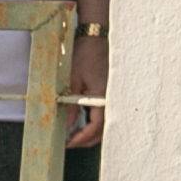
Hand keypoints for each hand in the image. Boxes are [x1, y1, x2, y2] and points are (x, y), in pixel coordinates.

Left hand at [65, 31, 107, 148]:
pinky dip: (96, 121)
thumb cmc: (84, 55)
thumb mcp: (72, 81)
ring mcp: (113, 95)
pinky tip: (83, 121)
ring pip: (107, 123)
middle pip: (104, 129)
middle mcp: (112, 99)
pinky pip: (106, 112)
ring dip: (92, 132)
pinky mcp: (111, 92)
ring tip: (75, 134)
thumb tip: (66, 126)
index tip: (68, 143)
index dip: (81, 138)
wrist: (96, 37)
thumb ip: (71, 106)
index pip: (95, 127)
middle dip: (87, 139)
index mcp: (103, 97)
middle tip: (70, 143)